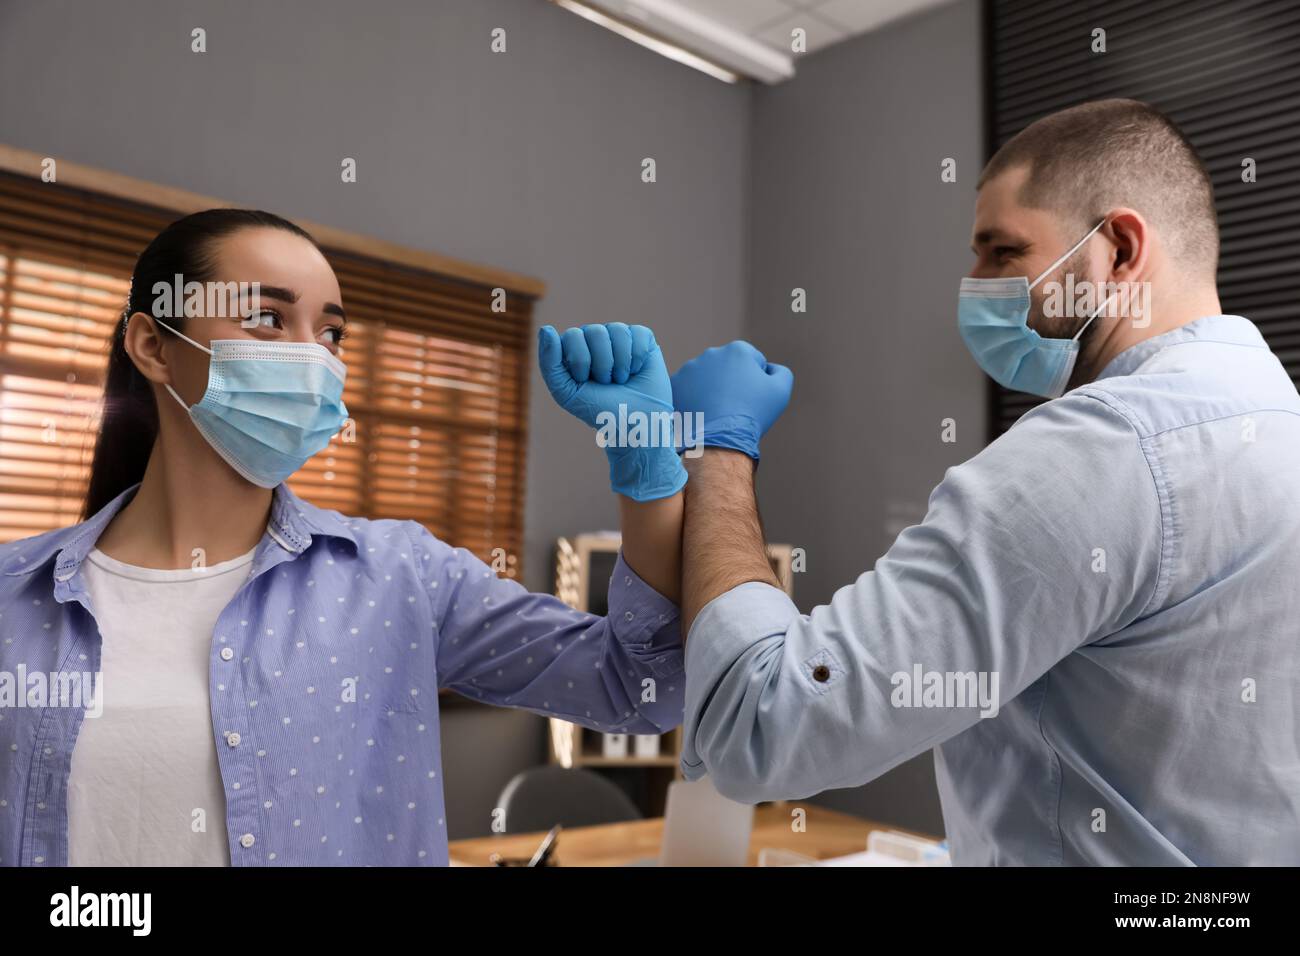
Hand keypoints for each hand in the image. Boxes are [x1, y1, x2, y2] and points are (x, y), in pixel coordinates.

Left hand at [538, 322, 687, 501]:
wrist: (636, 424)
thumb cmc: (599, 410)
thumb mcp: (566, 392)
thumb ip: (549, 363)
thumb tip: (546, 328)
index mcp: (572, 348)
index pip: (572, 336)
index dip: (581, 361)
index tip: (586, 381)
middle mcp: (594, 338)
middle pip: (595, 331)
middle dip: (602, 364)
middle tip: (606, 383)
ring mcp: (618, 336)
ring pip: (617, 330)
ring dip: (620, 363)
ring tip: (621, 379)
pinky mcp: (641, 338)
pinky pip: (638, 333)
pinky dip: (637, 358)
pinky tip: (636, 371)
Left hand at [671, 340, 792, 460]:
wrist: (719, 440)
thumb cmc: (752, 415)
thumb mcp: (780, 390)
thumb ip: (780, 372)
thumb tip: (769, 368)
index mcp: (738, 350)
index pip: (753, 362)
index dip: (757, 382)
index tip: (752, 399)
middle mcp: (711, 353)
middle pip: (727, 368)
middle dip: (731, 382)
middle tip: (735, 407)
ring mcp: (689, 369)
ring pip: (705, 378)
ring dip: (711, 390)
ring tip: (717, 412)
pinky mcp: (674, 385)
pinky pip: (687, 390)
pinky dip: (693, 399)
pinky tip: (701, 414)